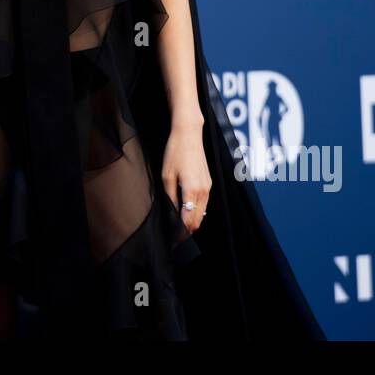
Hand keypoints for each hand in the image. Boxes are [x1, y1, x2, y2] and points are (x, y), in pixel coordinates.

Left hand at [161, 120, 211, 234]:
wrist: (189, 134)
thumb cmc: (175, 153)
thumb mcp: (166, 176)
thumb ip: (170, 198)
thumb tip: (171, 215)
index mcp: (192, 191)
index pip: (188, 221)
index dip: (180, 233)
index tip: (172, 240)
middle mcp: (204, 192)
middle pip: (197, 220)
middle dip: (186, 231)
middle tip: (174, 237)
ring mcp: (208, 187)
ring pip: (202, 213)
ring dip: (192, 222)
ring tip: (178, 227)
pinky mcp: (208, 183)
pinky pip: (204, 204)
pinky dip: (196, 212)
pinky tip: (186, 212)